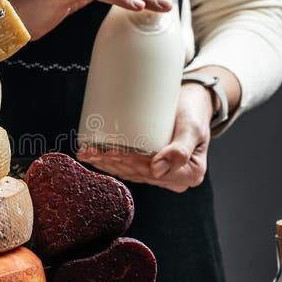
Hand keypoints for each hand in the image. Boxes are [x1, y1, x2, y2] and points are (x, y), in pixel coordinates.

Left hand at [77, 83, 213, 191]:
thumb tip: (157, 171)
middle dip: (113, 162)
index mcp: (190, 174)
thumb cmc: (194, 112)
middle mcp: (175, 179)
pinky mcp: (151, 167)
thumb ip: (181, 150)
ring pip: (130, 172)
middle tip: (91, 150)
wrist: (193, 103)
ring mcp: (162, 175)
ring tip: (87, 152)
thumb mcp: (192, 128)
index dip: (130, 162)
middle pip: (138, 173)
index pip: (153, 171)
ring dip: (107, 164)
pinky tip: (94, 157)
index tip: (112, 152)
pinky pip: (129, 168)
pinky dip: (110, 163)